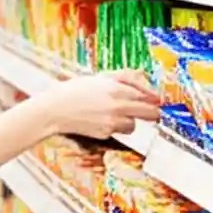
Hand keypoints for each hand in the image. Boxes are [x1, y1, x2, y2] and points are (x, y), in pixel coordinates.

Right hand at [38, 70, 160, 139]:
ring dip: (128, 120)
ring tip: (113, 114)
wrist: (55, 110)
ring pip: (133, 125)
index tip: (157, 100)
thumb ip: (125, 78)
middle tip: (152, 112)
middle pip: (150, 114)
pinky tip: (100, 119)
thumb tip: (144, 78)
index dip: (155, 99)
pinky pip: (117, 131)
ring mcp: (112, 122)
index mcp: (118, 89)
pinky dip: (113, 127)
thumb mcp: (101, 77)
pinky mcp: (105, 134)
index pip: (148, 96)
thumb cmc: (75, 91)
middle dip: (153, 113)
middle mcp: (118, 106)